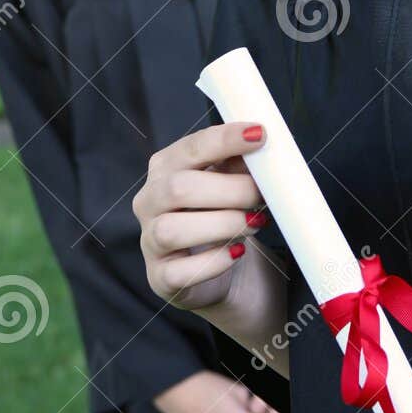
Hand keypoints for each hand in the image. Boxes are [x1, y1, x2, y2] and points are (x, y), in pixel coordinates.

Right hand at [134, 121, 269, 314]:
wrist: (218, 265)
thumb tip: (261, 145)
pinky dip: (215, 262)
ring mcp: (150, 240)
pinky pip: (180, 272)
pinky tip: (236, 252)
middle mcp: (150, 201)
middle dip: (230, 190)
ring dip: (223, 225)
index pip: (190, 147)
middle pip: (179, 188)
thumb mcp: (230, 181)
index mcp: (165, 168)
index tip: (259, 135)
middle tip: (260, 196)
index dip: (224, 140)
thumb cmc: (222, 213)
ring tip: (254, 223)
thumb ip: (240, 163)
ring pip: (172, 230)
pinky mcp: (160, 277)